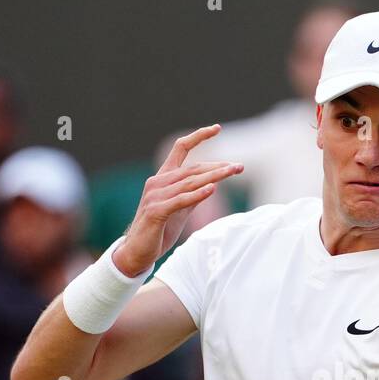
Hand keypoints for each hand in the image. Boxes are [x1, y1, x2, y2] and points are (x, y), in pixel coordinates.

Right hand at [112, 125, 242, 274]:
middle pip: (193, 168)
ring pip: (190, 182)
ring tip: (233, 172)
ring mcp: (156, 196)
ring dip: (214, 177)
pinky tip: (212, 189)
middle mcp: (158, 182)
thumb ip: (193, 194)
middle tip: (240, 167)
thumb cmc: (159, 230)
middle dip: (218, 167)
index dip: (198, 137)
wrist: (138, 251)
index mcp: (163, 177)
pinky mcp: (156, 211)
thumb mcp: (180, 209)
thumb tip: (212, 184)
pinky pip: (180, 200)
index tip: (217, 128)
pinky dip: (197, 195)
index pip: (180, 149)